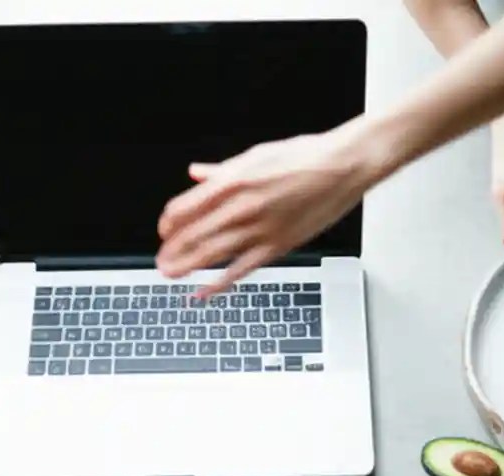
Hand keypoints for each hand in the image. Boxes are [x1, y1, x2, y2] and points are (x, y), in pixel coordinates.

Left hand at [156, 125, 381, 296]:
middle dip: (171, 250)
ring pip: (211, 253)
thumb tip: (197, 174)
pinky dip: (218, 283)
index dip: (168, 222)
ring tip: (170, 274)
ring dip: (186, 266)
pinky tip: (203, 291)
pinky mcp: (277, 245)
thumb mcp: (255, 155)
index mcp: (233, 180)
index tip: (164, 230)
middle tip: (160, 260)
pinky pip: (240, 270)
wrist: (343, 166)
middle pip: (193, 234)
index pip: (185, 207)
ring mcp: (259, 228)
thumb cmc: (304, 157)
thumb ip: (221, 170)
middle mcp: (241, 206)